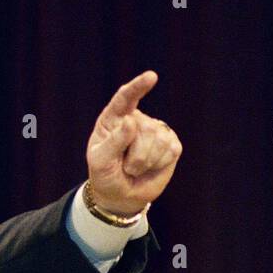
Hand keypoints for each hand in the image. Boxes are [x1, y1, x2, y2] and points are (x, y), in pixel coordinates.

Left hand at [84, 70, 182, 215]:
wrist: (120, 195)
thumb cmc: (105, 175)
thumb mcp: (100, 161)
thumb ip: (114, 141)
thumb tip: (132, 121)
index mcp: (114, 118)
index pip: (125, 98)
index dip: (138, 87)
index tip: (151, 77)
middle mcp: (137, 120)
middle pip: (145, 129)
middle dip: (135, 155)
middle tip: (125, 166)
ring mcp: (156, 130)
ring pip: (158, 140)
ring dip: (145, 162)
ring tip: (135, 167)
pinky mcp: (171, 144)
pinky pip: (171, 150)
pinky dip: (158, 164)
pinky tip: (150, 167)